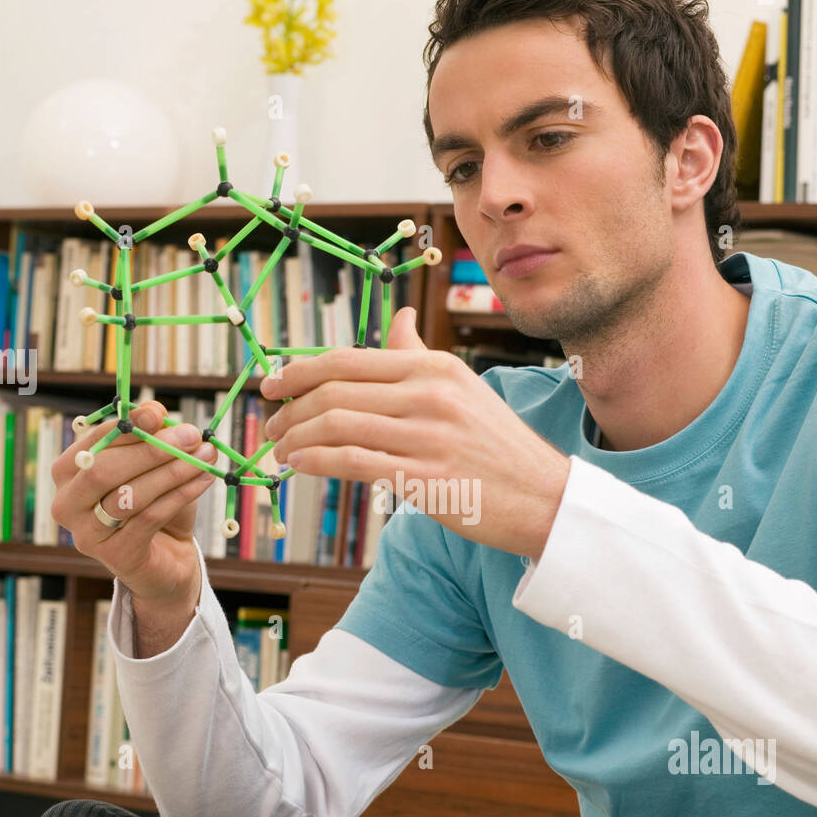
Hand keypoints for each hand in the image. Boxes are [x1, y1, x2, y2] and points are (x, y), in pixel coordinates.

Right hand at [51, 401, 218, 602]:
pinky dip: (181, 494)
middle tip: (191, 436)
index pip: (94, 442)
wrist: (167, 559)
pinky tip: (204, 479)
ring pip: (130, 495)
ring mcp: (87, 534)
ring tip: (206, 455)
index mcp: (68, 472)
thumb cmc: (156, 504)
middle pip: (104, 470)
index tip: (161, 414)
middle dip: (152, 449)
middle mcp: (67, 504)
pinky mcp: (116, 556)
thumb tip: (154, 409)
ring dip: (173, 471)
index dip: (127, 425)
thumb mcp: (155, 465)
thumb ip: (151, 435)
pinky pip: (150, 517)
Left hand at [259, 306, 571, 556]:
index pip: (349, 359)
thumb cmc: (498, 447)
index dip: (299, 370)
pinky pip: (351, 460)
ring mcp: (427, 435)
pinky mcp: (424, 477)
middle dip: (289, 407)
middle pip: (334, 390)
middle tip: (271, 423)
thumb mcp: (464, 388)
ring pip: (336, 424)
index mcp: (435, 367)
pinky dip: (315, 461)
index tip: (273, 385)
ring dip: (296, 437)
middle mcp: (429, 394)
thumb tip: (398, 319)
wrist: (544, 497)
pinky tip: (300, 466)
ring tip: (281, 450)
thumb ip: (420, 356)